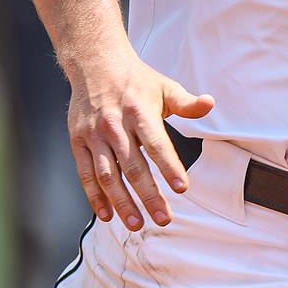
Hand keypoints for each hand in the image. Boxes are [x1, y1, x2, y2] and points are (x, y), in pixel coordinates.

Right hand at [65, 48, 215, 230]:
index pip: (157, 144)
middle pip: (133, 166)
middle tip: (164, 219)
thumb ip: (186, 102)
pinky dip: (94, 196)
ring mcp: (94, 135)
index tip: (183, 189)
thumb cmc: (137, 80)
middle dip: (149, 195)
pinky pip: (85, 173)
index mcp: (139, 111)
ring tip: (136, 224)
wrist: (95, 63)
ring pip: (108, 175)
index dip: (169, 167)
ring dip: (121, 202)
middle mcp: (115, 125)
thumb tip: (210, 103)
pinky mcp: (77, 141)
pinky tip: (106, 214)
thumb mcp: (165, 86)